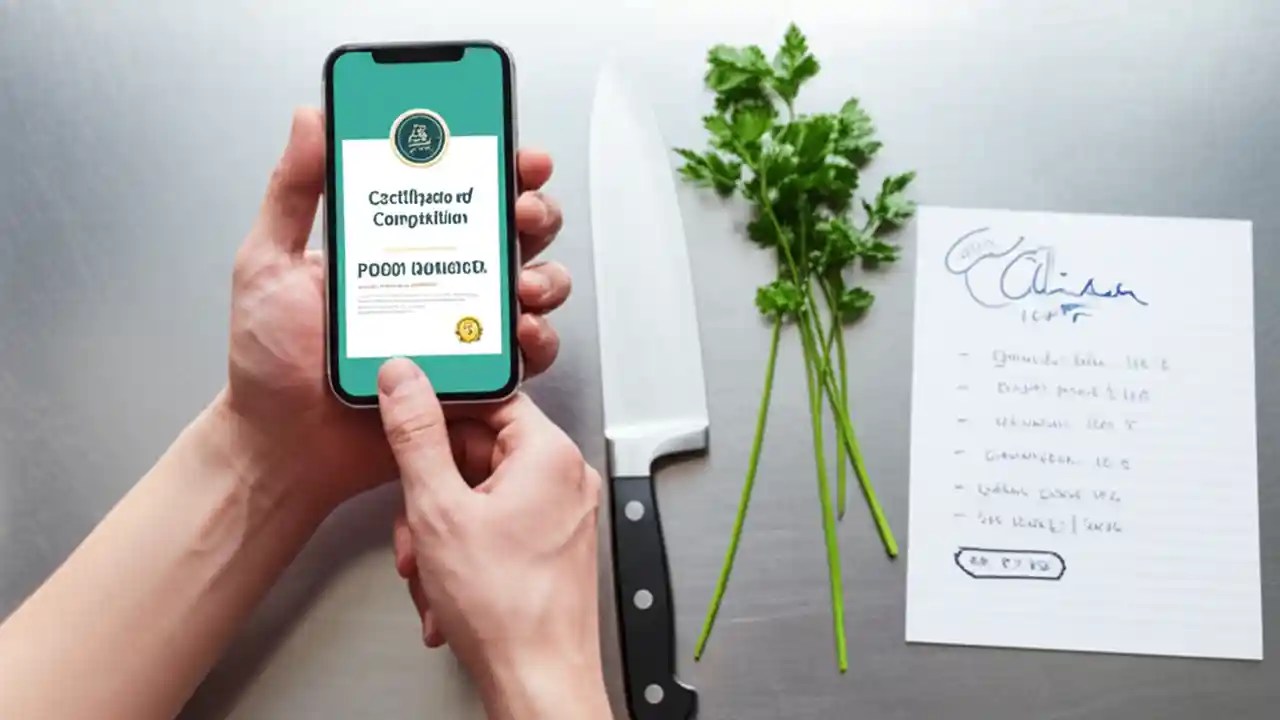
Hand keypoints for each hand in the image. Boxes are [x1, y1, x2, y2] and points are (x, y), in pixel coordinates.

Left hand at [220, 108, 570, 511]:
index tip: (512, 152)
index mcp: (396, 244)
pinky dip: (537, 341)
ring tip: (522, 284)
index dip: (497, 164)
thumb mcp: (268, 261)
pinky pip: (526, 354)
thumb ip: (293, 190)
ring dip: (544, 275)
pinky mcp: (474, 377)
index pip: (458, 189)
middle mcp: (437, 280)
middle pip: (511, 231)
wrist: (281, 445)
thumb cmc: (270, 362)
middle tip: (520, 212)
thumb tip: (312, 119)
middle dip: (533, 213)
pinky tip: (519, 334)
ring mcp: (460, 329)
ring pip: (532, 286)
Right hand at [381, 359, 611, 719]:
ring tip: (428, 571)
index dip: (440, 412)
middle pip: (476, 453)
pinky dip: (460, 553)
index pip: (489, 398)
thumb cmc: (507, 608)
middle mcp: (564, 479)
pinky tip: (443, 589)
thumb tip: (405, 382)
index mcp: (549, 454)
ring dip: (437, 533)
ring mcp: (559, 515)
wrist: (537, 679)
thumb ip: (416, 436)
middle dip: (430, 495)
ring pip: (477, 497)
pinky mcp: (549, 547)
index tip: (407, 422)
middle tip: (414, 528)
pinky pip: (493, 528)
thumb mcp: (438, 509)